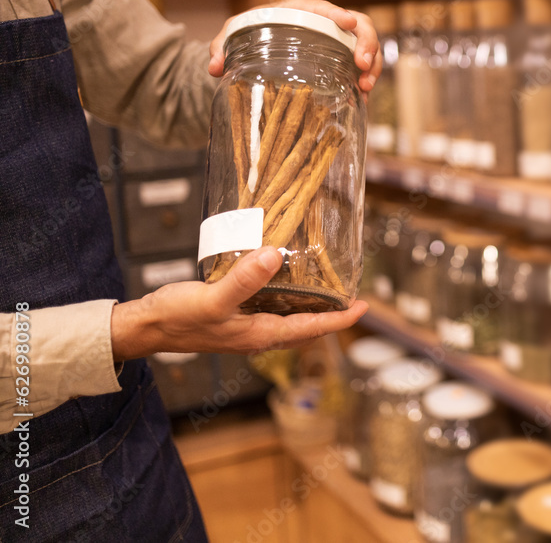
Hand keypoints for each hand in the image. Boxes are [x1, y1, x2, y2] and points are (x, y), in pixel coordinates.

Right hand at [110, 246, 367, 360]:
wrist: (146, 327)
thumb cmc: (178, 317)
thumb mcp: (213, 298)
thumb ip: (245, 279)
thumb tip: (276, 256)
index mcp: (261, 334)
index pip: (312, 329)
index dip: (340, 319)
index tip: (364, 307)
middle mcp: (258, 334)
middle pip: (306, 327)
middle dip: (330, 315)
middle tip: (351, 297)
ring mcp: (246, 327)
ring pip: (289, 319)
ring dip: (309, 307)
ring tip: (327, 288)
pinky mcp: (234, 317)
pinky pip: (270, 310)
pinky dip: (285, 299)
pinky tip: (282, 280)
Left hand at [208, 0, 382, 92]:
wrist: (260, 42)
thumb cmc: (249, 31)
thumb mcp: (233, 35)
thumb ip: (221, 46)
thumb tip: (215, 67)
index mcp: (303, 9)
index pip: (327, 8)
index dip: (340, 14)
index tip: (349, 23)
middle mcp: (326, 21)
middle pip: (360, 25)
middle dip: (366, 45)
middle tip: (362, 68)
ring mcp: (338, 40)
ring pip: (366, 46)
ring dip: (372, 66)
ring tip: (365, 88)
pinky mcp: (343, 58)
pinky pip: (362, 65)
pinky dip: (365, 80)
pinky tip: (362, 98)